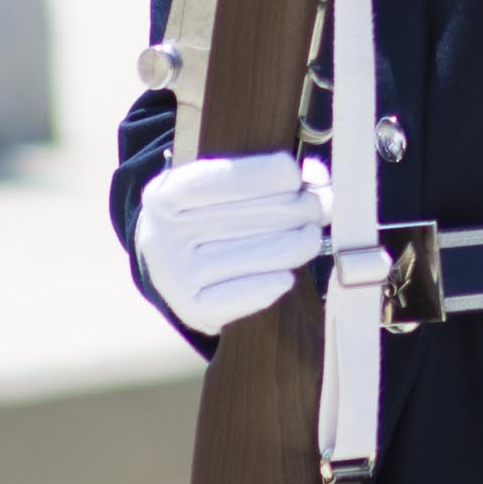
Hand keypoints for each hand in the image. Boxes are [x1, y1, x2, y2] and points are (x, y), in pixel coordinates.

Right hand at [132, 149, 333, 334]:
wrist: (170, 267)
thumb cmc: (206, 216)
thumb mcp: (218, 186)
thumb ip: (266, 175)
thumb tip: (316, 178)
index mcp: (166, 194)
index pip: (222, 179)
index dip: (265, 175)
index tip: (295, 175)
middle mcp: (166, 235)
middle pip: (249, 217)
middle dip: (295, 209)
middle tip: (316, 207)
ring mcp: (177, 275)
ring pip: (257, 255)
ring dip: (297, 244)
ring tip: (310, 237)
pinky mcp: (194, 308)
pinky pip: (243, 296)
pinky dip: (270, 285)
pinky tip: (287, 276)